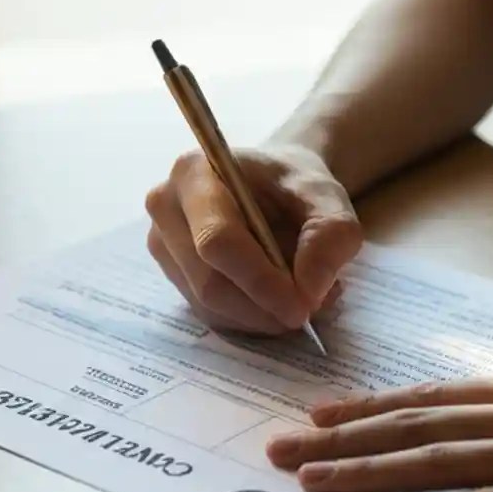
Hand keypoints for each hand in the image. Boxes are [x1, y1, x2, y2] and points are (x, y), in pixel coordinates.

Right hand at [145, 143, 361, 334]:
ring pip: (208, 305)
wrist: (274, 184)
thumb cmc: (295, 184)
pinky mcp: (171, 273)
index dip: (259, 281)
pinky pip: (209, 314)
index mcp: (194, 173)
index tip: (303, 306)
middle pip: (209, 282)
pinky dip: (250, 318)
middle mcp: (165, 207)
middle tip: (312, 307)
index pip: (217, 241)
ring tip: (303, 295)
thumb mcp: (328, 196)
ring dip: (261, 316)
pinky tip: (277, 299)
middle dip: (264, 307)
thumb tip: (310, 291)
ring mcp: (162, 243)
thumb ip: (330, 234)